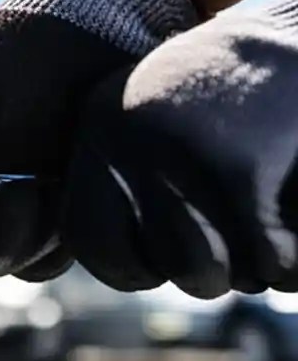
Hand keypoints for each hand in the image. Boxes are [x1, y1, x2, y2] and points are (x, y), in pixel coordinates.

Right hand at [0, 0, 199, 279]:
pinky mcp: (48, 234)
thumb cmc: (15, 54)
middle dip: (1, 226)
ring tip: (58, 169)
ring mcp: (1, 223)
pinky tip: (75, 182)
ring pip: (10, 264)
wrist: (95, 42)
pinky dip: (68, 231)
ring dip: (39, 226)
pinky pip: (52, 261)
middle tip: (33, 181)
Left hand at [65, 0, 297, 297]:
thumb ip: (129, 177)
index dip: (131, 264)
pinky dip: (294, 261)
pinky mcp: (238, 171)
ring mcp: (175, 152)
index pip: (84, 237)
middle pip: (146, 265)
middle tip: (240, 229)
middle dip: (202, 271)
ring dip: (252, 267)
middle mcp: (123, 136)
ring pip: (208, 275)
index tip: (170, 251)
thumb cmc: (250, 85)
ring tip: (274, 212)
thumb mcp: (167, 116)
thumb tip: (119, 266)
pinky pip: (270, 264)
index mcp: (99, 123)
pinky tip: (297, 208)